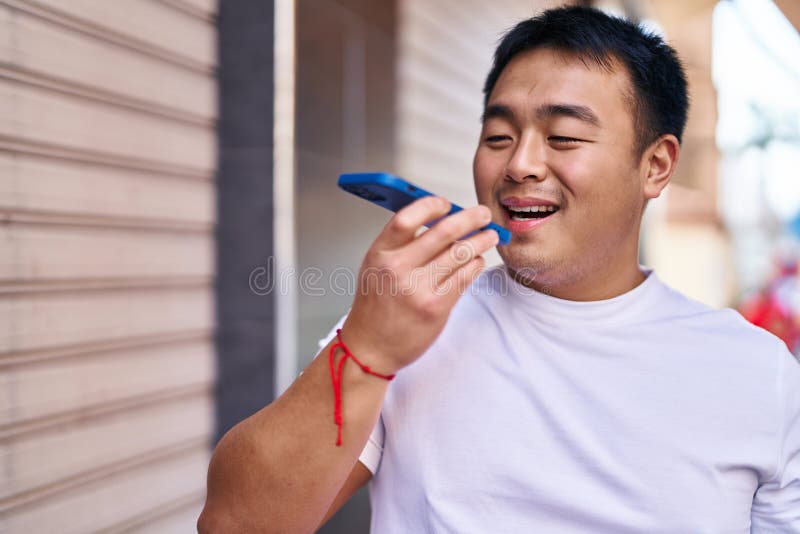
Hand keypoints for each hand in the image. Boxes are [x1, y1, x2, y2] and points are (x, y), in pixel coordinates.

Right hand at [340, 196, 498, 373]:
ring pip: (461, 253)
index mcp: (380, 252)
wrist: (370, 347)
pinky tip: (477, 260)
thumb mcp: (377, 266)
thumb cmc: (376, 304)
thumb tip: (440, 217)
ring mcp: (418, 289)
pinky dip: (475, 264)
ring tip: (489, 236)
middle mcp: (398, 268)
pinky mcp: (436, 307)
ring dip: (480, 240)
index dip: (430, 205)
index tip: (447, 204)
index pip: (407, 217)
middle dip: (470, 218)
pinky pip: (465, 277)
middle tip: (483, 213)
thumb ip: (402, 243)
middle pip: (442, 231)